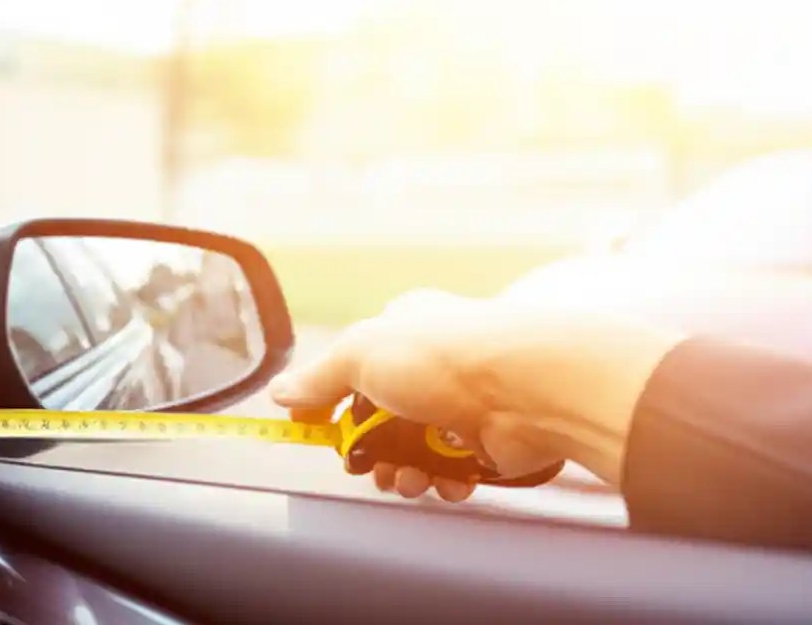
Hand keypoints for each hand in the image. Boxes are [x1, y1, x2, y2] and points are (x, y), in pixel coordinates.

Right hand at [270, 290, 683, 500]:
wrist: (531, 389)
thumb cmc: (447, 357)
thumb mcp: (361, 354)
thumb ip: (318, 377)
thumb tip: (281, 392)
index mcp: (403, 329)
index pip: (353, 366)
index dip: (328, 400)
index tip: (311, 427)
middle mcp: (434, 364)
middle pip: (379, 418)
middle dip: (368, 450)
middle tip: (366, 465)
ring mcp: (462, 404)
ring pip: (413, 450)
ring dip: (403, 472)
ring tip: (408, 478)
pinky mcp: (488, 441)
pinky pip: (451, 471)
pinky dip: (442, 483)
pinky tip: (444, 481)